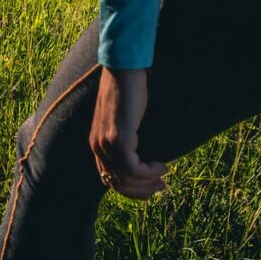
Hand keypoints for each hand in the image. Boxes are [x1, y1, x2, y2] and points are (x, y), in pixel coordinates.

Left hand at [89, 67, 165, 199]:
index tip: (151, 184)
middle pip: (116, 184)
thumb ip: (125, 136)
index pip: (109, 179)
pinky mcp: (119, 138)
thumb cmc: (127, 89)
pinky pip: (133, 168)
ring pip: (125, 179)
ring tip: (163, 175)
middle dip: (141, 191)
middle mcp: (98, 146)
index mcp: (97, 143)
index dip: (131, 188)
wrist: (123, 68)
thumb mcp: (123, 118)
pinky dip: (148, 172)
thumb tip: (141, 152)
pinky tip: (160, 165)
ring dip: (147, 182)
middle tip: (161, 186)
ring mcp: (106, 143)